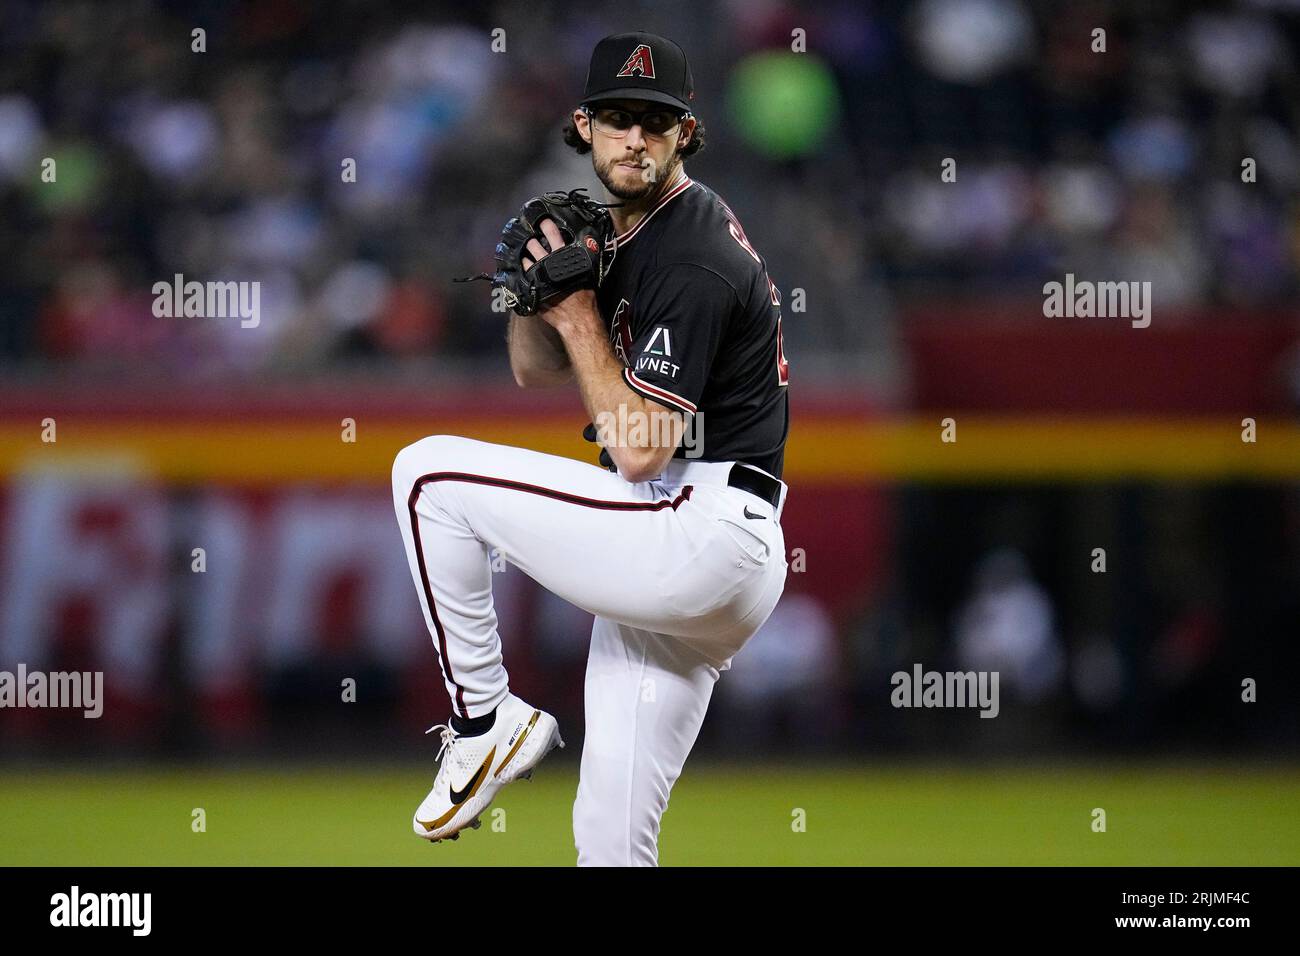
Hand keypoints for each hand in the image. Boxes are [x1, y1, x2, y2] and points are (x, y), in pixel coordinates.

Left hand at [522, 218, 599, 332]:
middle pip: (533, 245)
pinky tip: (522, 274)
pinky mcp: (531, 289)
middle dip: (531, 241)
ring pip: (524, 260)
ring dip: (524, 257)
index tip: (541, 220)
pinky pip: (522, 278)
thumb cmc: (585, 297)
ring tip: (525, 256)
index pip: (552, 233)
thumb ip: (579, 259)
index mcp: (562, 257)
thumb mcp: (587, 273)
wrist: (576, 318)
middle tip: (530, 240)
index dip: (546, 224)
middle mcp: (546, 264)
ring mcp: (536, 276)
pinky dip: (521, 274)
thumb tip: (583, 249)